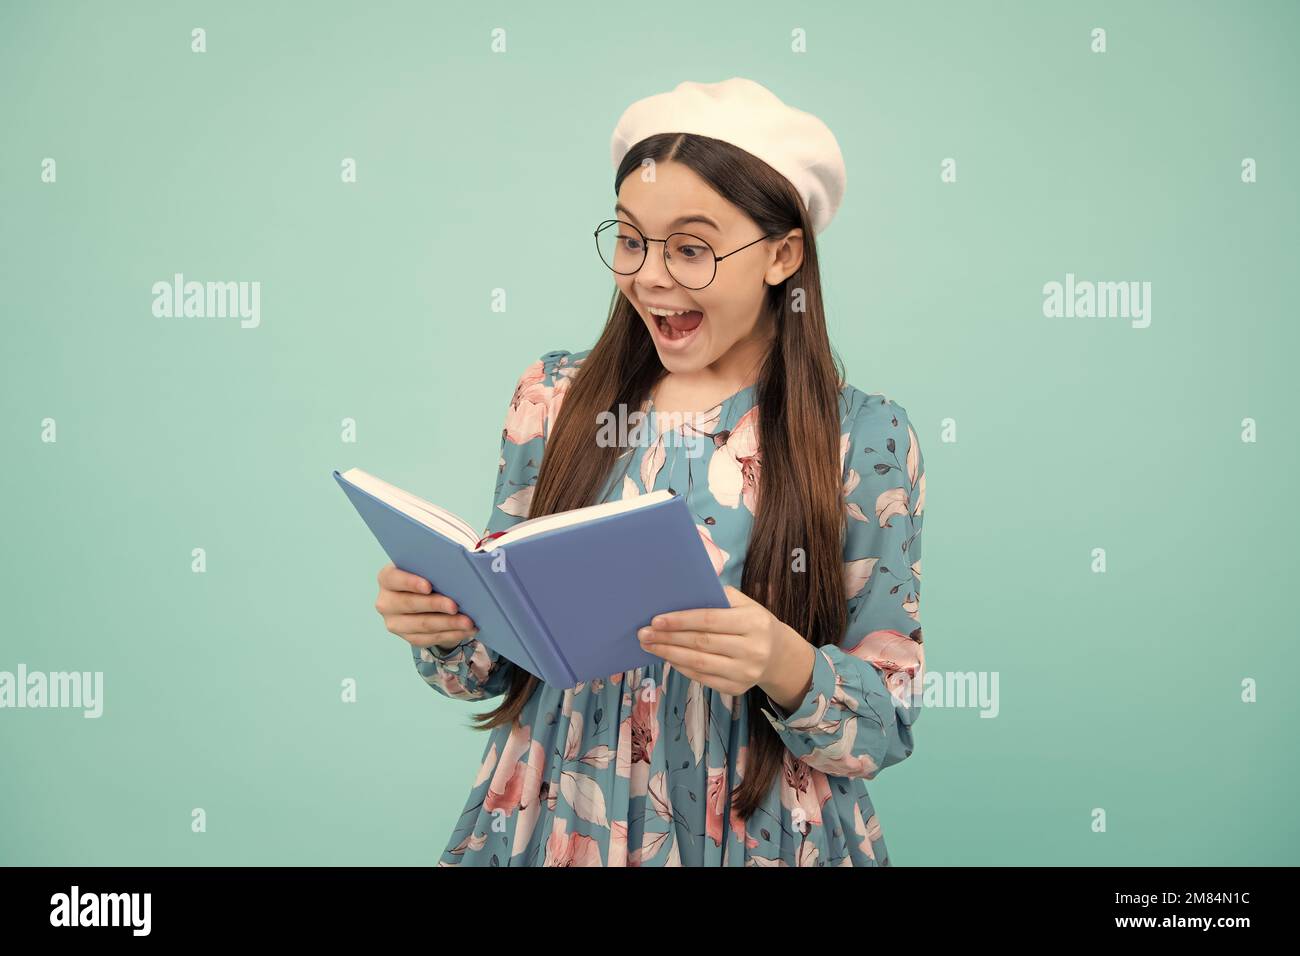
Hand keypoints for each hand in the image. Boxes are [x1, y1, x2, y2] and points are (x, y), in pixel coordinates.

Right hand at [374, 562, 477, 648]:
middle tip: (455, 606)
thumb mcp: (425, 568)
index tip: (428, 586)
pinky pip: (430, 638)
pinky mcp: (408, 637)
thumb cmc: (426, 576)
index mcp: (387, 578)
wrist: (422, 596)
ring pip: (423, 625)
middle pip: (410, 604)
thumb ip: (433, 568)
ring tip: (468, 622)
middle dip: (435, 605)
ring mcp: (395, 622)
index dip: (410, 582)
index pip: (394, 579)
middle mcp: (386, 602)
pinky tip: (465, 631)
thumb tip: (455, 572)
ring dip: (448, 624)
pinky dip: (450, 634)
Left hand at [636, 585, 814, 706]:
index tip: (656, 620)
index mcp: (753, 621)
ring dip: (669, 654)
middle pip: (701, 643)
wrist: (778, 655)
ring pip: (699, 663)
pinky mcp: (737, 688)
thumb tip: (678, 595)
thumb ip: (717, 597)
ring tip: (650, 646)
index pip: (710, 620)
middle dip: (668, 638)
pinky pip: (703, 679)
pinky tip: (668, 658)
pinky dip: (682, 668)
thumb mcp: (744, 603)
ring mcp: (745, 672)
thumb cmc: (752, 622)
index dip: (680, 620)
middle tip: (644, 634)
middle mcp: (753, 649)